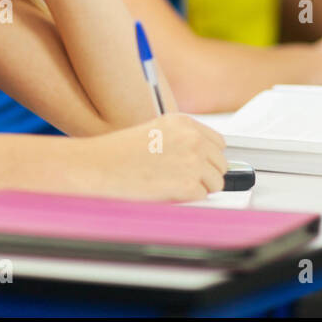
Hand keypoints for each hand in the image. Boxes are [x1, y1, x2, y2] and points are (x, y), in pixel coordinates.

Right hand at [75, 114, 227, 201]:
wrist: (101, 166)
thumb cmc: (120, 152)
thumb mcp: (156, 131)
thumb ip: (182, 139)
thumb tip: (203, 157)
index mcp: (184, 123)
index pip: (218, 143)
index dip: (209, 157)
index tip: (201, 165)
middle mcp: (192, 138)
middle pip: (221, 163)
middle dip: (206, 174)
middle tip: (184, 179)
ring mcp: (192, 161)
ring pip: (216, 182)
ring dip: (199, 188)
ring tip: (174, 185)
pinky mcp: (187, 184)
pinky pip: (201, 196)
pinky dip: (187, 199)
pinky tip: (167, 191)